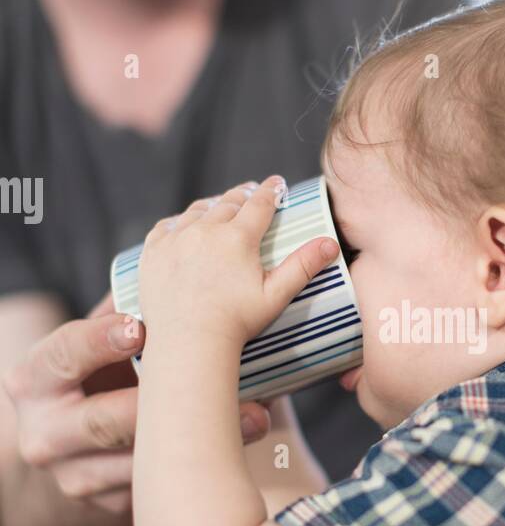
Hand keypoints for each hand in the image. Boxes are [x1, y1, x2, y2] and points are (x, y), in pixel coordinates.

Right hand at [2, 289, 272, 514]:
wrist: (88, 434)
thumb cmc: (105, 367)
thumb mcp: (102, 339)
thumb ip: (128, 313)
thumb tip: (190, 259)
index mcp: (33, 379)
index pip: (60, 355)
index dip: (98, 340)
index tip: (141, 326)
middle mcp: (41, 434)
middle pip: (100, 421)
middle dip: (162, 402)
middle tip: (215, 377)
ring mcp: (73, 477)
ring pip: (136, 463)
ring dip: (200, 439)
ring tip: (256, 416)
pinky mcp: (106, 505)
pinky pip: (156, 487)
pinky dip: (201, 465)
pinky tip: (240, 448)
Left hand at [137, 177, 338, 348]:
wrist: (189, 342)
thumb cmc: (236, 323)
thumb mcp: (275, 295)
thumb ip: (303, 266)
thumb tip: (331, 243)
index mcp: (238, 238)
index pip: (259, 203)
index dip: (271, 190)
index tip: (276, 182)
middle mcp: (206, 230)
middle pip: (228, 202)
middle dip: (243, 195)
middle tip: (251, 192)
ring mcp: (176, 239)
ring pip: (197, 211)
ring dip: (212, 205)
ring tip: (220, 205)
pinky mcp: (153, 252)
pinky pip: (167, 226)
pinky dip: (179, 222)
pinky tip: (185, 224)